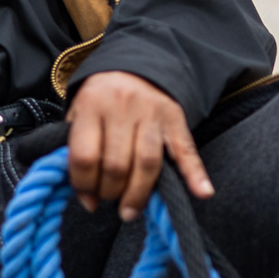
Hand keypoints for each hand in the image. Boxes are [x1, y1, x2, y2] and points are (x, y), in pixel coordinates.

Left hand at [66, 71, 213, 220]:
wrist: (136, 66)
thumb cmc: (102, 99)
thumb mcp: (79, 113)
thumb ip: (75, 148)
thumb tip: (87, 197)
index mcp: (92, 104)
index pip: (84, 156)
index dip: (84, 185)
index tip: (88, 200)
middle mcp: (122, 107)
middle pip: (116, 164)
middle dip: (111, 192)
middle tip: (109, 202)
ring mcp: (152, 113)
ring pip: (147, 163)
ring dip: (138, 194)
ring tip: (130, 211)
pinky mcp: (175, 119)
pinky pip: (186, 150)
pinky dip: (195, 174)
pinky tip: (203, 193)